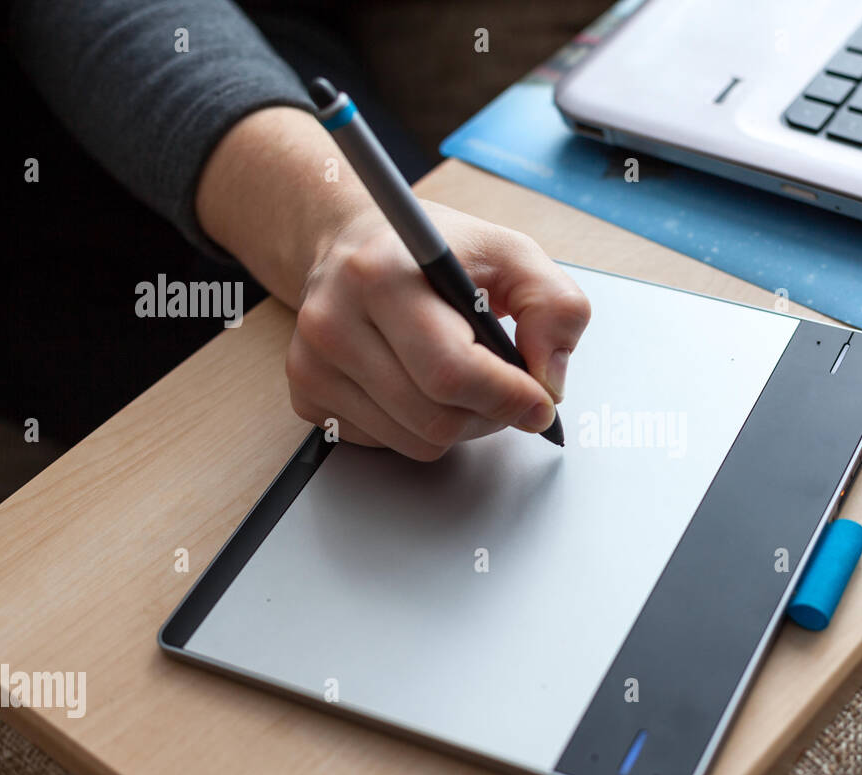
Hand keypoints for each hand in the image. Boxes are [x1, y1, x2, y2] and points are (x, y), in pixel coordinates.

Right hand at [287, 201, 589, 459]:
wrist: (357, 243)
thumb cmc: (436, 252)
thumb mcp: (512, 254)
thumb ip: (554, 307)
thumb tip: (548, 380)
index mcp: (381, 275)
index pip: (451, 371)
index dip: (508, 397)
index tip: (539, 402)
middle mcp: (333, 320)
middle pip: (437, 418)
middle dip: (491, 415)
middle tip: (509, 390)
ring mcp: (312, 363)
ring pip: (417, 442)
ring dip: (461, 424)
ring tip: (466, 379)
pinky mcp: (306, 394)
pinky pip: (388, 444)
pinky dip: (420, 426)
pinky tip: (420, 381)